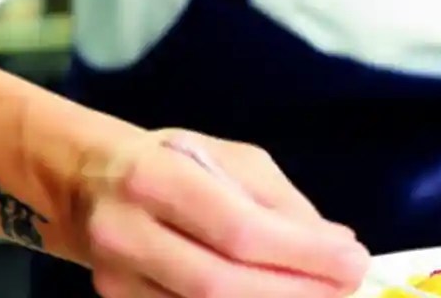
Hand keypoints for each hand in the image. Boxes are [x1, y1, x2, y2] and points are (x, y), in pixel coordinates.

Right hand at [80, 128, 369, 297]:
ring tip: (322, 295)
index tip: (353, 259)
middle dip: (296, 291)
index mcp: (156, 177)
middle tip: (348, 285)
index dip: (301, 253)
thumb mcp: (228, 157)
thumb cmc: (172, 161)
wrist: (86, 184)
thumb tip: (338, 244)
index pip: (237, 228)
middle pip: (221, 284)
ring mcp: (118, 280)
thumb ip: (282, 202)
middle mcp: (127, 233)